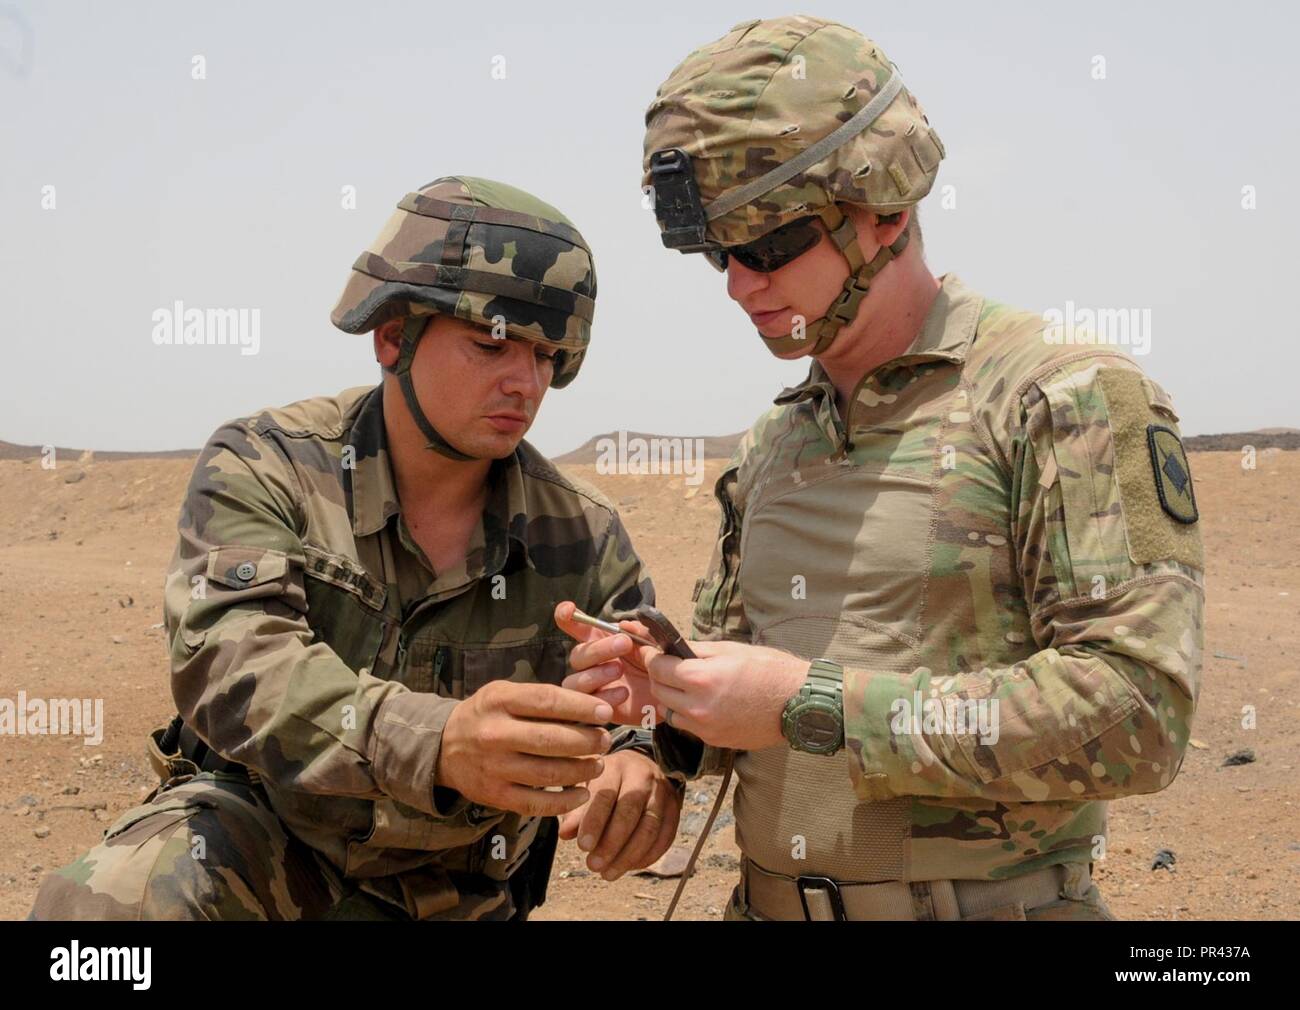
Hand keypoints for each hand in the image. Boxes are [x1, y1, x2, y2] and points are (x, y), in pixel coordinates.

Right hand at [436, 680, 612, 816]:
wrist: (443, 747)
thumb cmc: (488, 714)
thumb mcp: (506, 693)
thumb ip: (543, 698)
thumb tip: (594, 706)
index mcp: (499, 700)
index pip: (547, 701)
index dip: (581, 707)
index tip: (605, 714)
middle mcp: (494, 734)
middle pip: (550, 740)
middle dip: (587, 742)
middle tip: (606, 741)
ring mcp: (493, 767)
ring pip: (547, 774)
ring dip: (581, 771)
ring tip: (597, 765)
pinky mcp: (494, 795)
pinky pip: (536, 804)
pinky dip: (564, 802)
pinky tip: (582, 793)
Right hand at [554, 600, 655, 725]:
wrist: (671, 695)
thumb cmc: (657, 665)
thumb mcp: (654, 645)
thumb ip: (641, 633)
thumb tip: (625, 625)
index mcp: (600, 643)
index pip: (578, 629)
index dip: (568, 618)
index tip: (569, 610)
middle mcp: (591, 664)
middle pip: (577, 655)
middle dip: (598, 648)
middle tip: (625, 643)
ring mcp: (592, 688)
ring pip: (574, 681)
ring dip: (596, 674)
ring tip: (620, 670)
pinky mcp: (597, 708)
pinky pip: (588, 703)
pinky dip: (605, 696)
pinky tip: (624, 693)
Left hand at [558, 749, 681, 879]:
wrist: (640, 766)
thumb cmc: (608, 781)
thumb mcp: (587, 786)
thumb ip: (576, 810)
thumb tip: (566, 833)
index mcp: (617, 767)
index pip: (605, 795)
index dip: (594, 822)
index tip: (583, 846)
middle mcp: (643, 777)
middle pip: (630, 812)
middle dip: (611, 843)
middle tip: (593, 865)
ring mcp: (662, 793)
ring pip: (649, 828)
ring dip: (628, 856)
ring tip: (608, 873)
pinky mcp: (675, 810)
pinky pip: (665, 838)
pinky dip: (647, 857)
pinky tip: (628, 867)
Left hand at [644, 640, 808, 750]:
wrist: (798, 703)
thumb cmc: (770, 670)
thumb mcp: (731, 649)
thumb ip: (696, 650)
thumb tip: (671, 646)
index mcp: (701, 678)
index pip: (657, 667)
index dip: (652, 656)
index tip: (652, 651)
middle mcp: (698, 707)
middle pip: (658, 691)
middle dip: (659, 676)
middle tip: (668, 666)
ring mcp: (705, 727)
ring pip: (668, 712)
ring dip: (670, 697)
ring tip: (685, 686)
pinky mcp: (714, 740)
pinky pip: (687, 726)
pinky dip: (687, 713)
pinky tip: (702, 702)